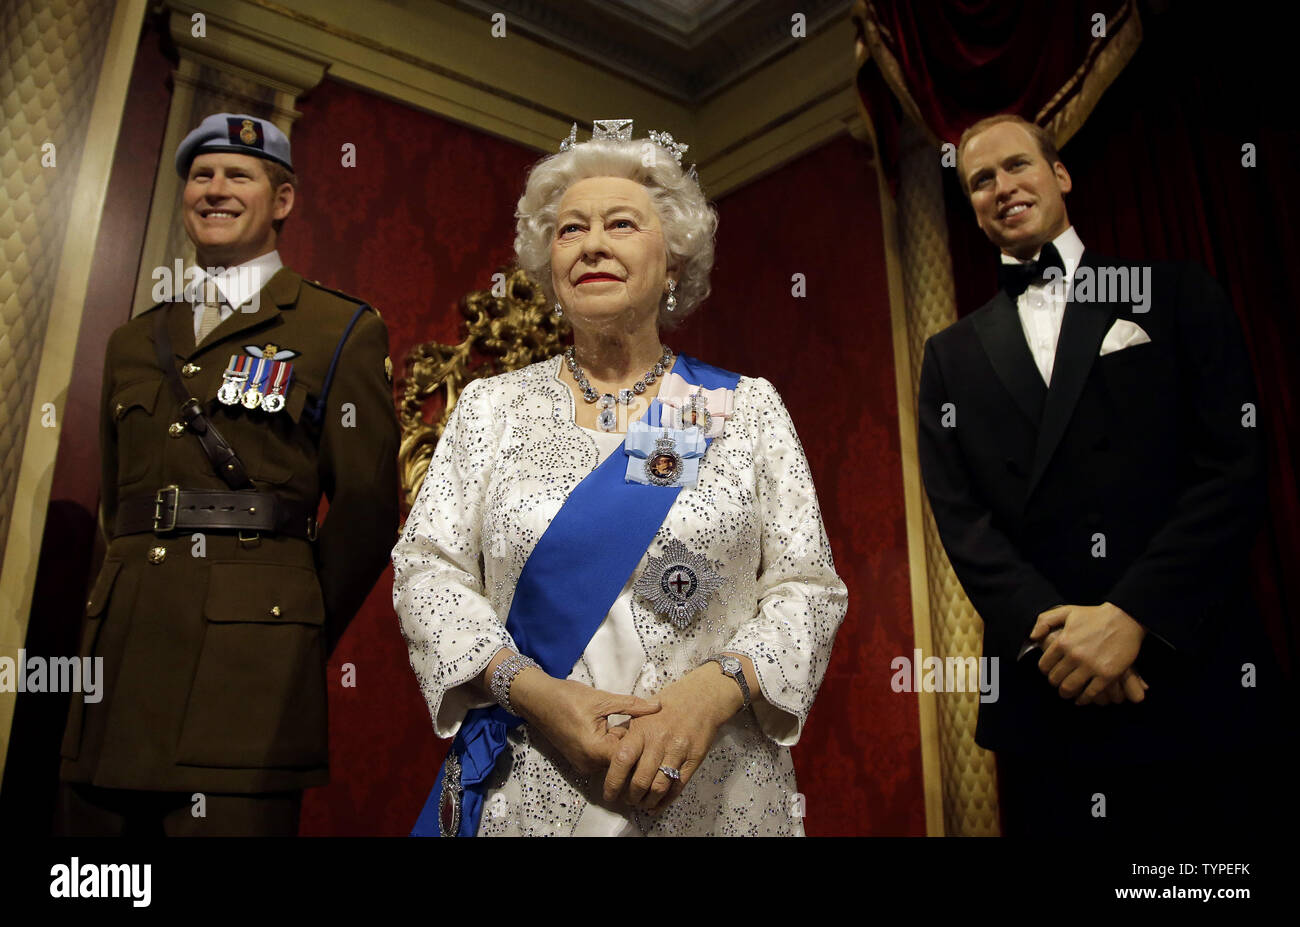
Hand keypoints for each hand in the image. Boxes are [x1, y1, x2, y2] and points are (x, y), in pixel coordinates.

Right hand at [511, 673, 660, 776]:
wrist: (537, 699)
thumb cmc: (567, 698)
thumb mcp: (603, 699)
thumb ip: (632, 706)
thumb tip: (658, 707)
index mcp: (595, 750)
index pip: (630, 758)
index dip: (644, 744)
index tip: (657, 731)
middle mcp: (589, 764)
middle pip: (623, 762)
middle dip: (637, 746)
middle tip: (651, 729)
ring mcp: (583, 765)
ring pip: (614, 760)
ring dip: (624, 746)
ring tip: (637, 727)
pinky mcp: (580, 760)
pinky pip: (603, 757)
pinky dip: (612, 746)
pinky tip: (619, 730)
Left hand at [602, 664, 742, 812]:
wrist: (702, 698)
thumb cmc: (668, 704)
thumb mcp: (642, 713)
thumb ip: (627, 734)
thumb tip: (610, 758)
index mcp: (642, 729)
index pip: (622, 760)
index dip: (613, 782)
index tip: (609, 794)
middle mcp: (659, 741)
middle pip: (640, 780)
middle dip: (631, 797)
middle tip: (627, 801)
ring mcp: (678, 751)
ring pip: (659, 787)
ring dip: (647, 801)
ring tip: (641, 804)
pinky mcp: (694, 759)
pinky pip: (678, 786)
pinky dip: (665, 801)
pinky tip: (657, 806)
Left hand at [1031, 602, 1146, 701]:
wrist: (1125, 619)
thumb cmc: (1094, 615)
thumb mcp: (1066, 611)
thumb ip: (1044, 621)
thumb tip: (1032, 637)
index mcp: (1063, 642)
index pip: (1044, 665)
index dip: (1045, 671)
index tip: (1050, 672)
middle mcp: (1074, 655)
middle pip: (1055, 679)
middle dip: (1055, 683)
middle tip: (1059, 683)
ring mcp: (1091, 666)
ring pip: (1069, 688)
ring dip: (1066, 693)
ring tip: (1067, 692)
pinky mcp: (1107, 675)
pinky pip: (1090, 693)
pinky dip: (1083, 699)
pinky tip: (1082, 699)